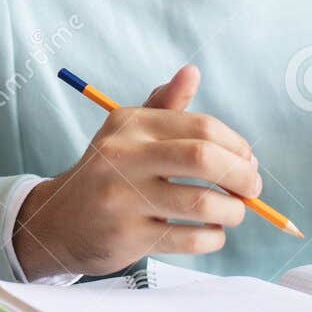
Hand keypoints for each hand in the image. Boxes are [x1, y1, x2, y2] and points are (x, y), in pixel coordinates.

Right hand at [12, 65, 262, 279]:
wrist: (59, 221)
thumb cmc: (108, 173)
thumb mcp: (128, 133)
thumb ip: (164, 105)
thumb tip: (193, 72)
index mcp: (130, 125)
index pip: (202, 127)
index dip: (237, 146)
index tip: (247, 161)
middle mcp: (124, 156)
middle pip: (204, 158)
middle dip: (243, 176)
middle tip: (252, 188)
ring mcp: (123, 198)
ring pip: (203, 204)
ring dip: (233, 211)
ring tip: (233, 212)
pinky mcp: (128, 236)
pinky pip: (191, 239)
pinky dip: (214, 237)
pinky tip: (211, 232)